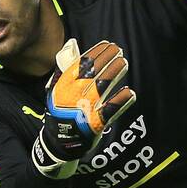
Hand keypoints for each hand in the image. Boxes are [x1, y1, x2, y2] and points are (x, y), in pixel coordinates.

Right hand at [31, 38, 135, 177]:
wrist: (59, 143)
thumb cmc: (60, 113)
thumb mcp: (56, 89)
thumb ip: (65, 68)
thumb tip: (72, 45)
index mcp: (63, 86)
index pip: (81, 64)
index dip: (95, 53)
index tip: (107, 45)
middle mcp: (72, 96)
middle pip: (92, 72)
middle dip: (106, 59)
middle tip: (118, 50)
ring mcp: (84, 110)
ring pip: (101, 87)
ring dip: (114, 73)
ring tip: (123, 63)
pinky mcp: (94, 124)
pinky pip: (110, 111)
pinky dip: (120, 101)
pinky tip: (130, 92)